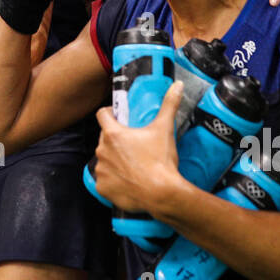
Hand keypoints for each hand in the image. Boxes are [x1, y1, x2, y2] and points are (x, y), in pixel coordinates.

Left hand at [93, 81, 182, 213]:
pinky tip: (128, 181)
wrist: (161, 194)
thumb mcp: (165, 129)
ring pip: (104, 160)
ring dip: (114, 161)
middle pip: (105, 139)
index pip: (102, 115)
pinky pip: (104, 181)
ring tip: (132, 165)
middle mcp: (102, 151)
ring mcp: (101, 171)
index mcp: (113, 134)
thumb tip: (177, 85)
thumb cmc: (160, 162)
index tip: (118, 117)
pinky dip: (113, 181)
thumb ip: (169, 104)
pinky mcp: (102, 188)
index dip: (109, 113)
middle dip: (116, 140)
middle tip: (133, 145)